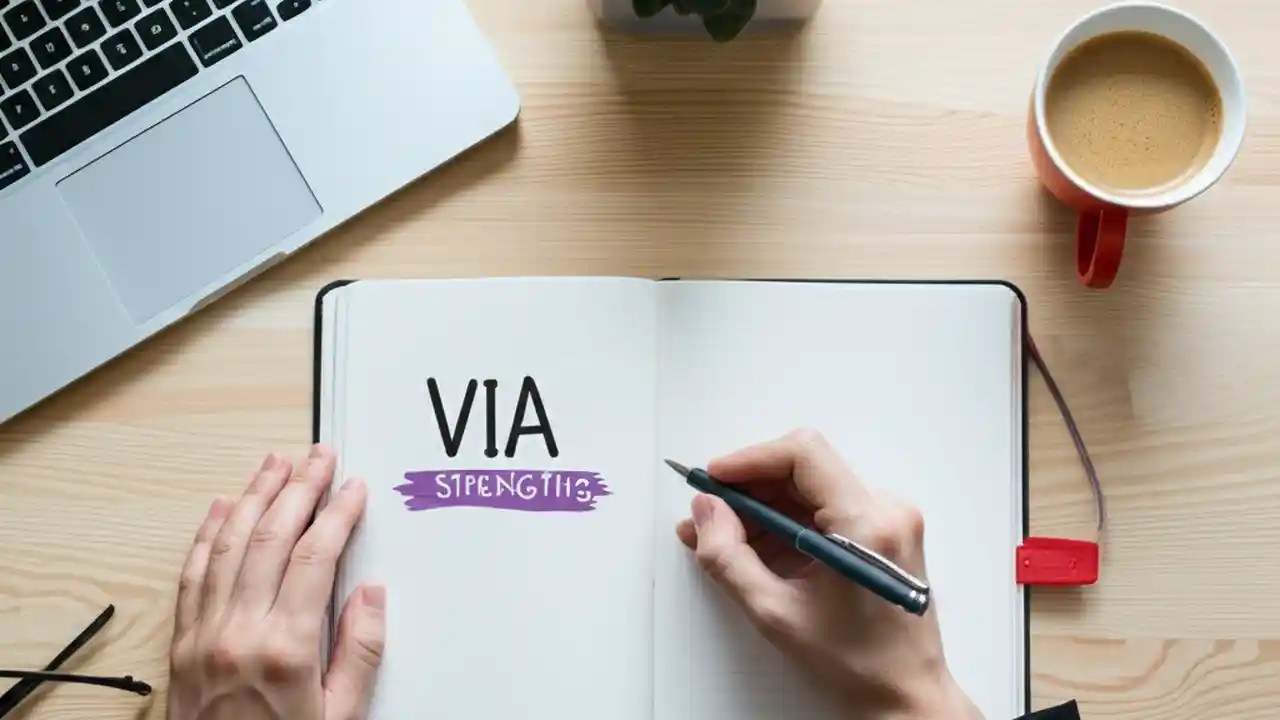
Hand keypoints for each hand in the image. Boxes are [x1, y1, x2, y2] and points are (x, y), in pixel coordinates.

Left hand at [168, 445, 384, 719]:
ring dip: (253, 497)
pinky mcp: (182, 645)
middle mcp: (238, 633)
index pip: (313, 558)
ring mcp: (204, 635)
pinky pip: (192, 574)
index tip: (352, 489)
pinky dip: (206, 535)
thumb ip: (359, 654)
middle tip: (319, 458)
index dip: (336, 514)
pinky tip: (219, 508)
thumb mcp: (341, 717)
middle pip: (270, 538)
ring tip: (275, 465)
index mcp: (284, 649)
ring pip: (228, 545)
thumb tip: (370, 595)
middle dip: (299, 489)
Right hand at [676, 430, 980, 719]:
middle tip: (709, 512)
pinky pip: (825, 508)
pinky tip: (755, 546)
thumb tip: (704, 512)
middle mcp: (886, 510)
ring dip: (764, 506)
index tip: (714, 479)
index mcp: (867, 525)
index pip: (803, 454)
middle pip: (804, 468)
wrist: (906, 695)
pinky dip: (786, 521)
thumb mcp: (776, 613)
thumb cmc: (856, 664)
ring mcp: (888, 519)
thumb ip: (729, 557)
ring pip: (811, 487)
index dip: (750, 459)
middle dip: (750, 486)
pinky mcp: (883, 531)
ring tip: (723, 536)